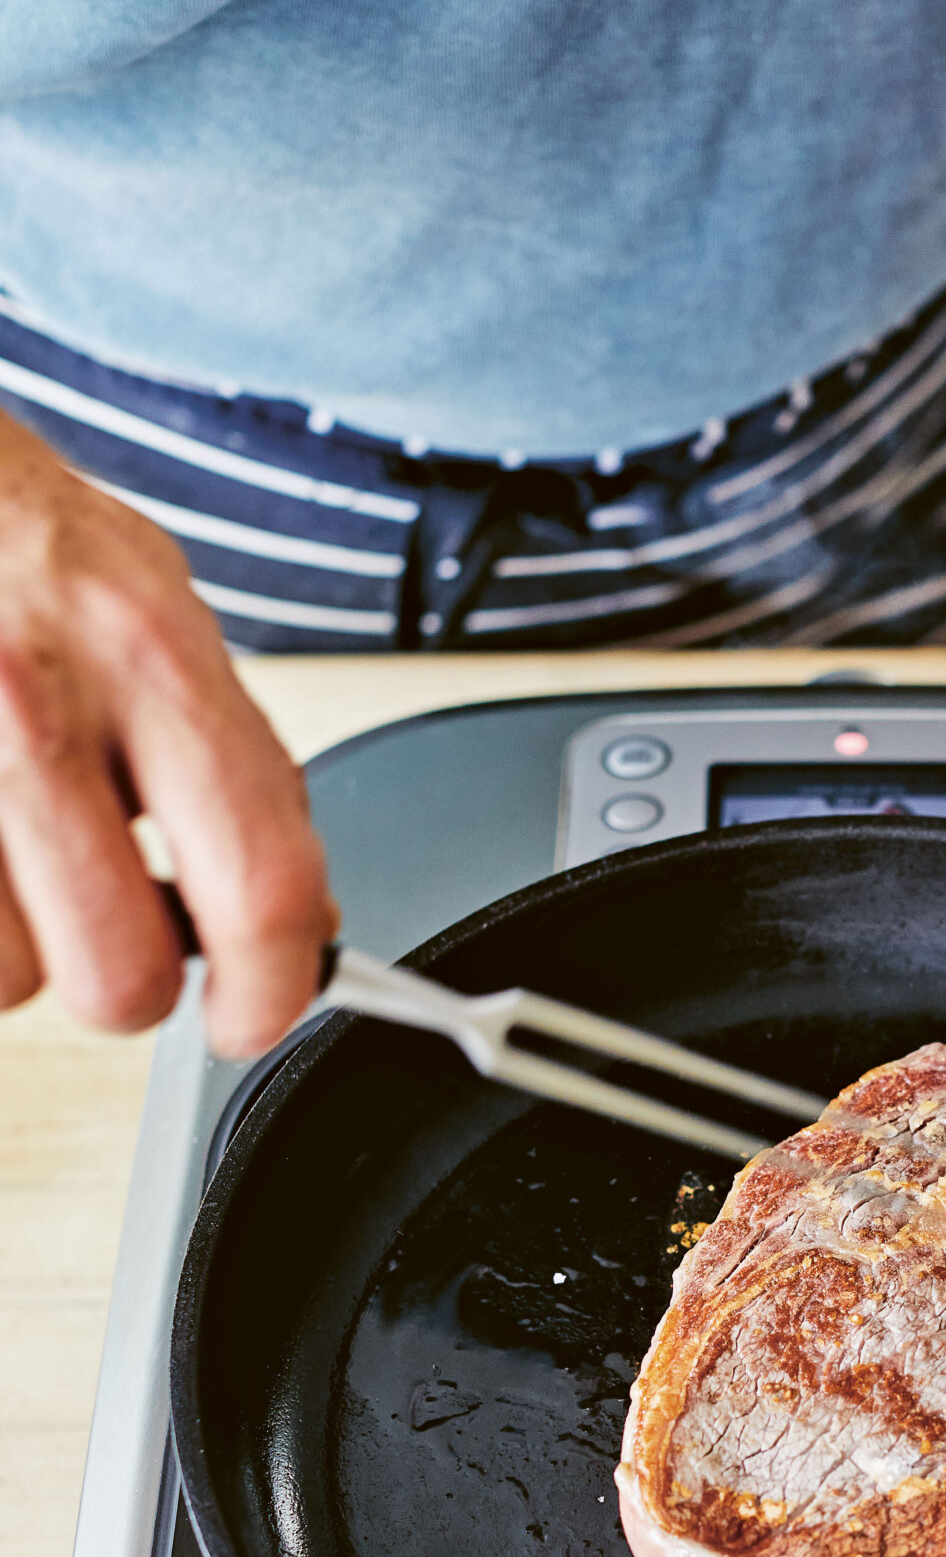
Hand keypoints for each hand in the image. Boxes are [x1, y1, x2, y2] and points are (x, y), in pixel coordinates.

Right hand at [0, 405, 334, 1055]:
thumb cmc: (16, 542)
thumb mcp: (157, 611)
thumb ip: (236, 760)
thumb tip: (305, 909)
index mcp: (149, 658)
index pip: (263, 885)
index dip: (275, 989)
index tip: (258, 1014)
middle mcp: (36, 705)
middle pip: (120, 978)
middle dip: (130, 980)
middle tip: (118, 929)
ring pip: (8, 981)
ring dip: (20, 945)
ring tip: (13, 848)